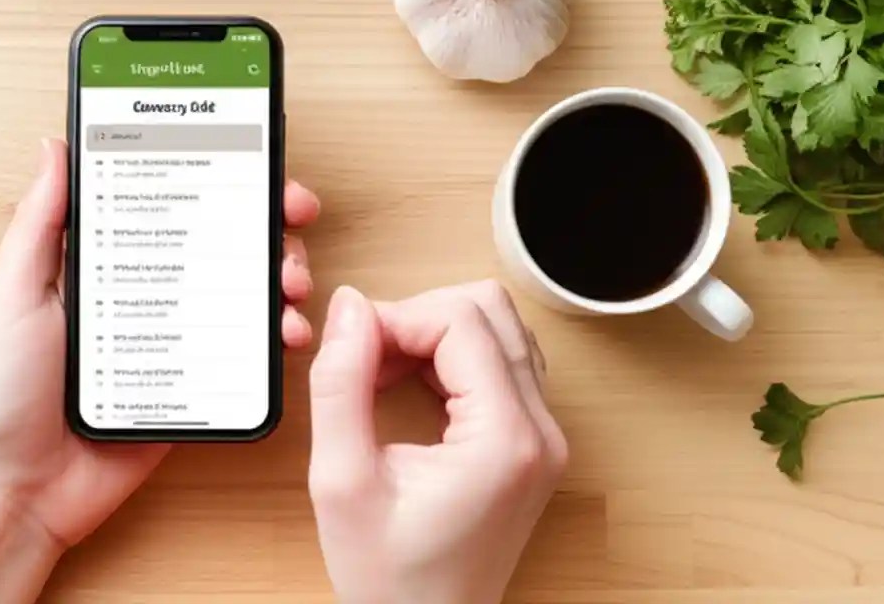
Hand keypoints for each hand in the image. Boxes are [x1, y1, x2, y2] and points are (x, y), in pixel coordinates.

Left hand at [0, 138, 320, 549]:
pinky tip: (287, 332)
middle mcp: (149, 293)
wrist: (20, 489)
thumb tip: (56, 148)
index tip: (251, 159)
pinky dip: (276, 337)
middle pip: (220, 240)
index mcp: (106, 263)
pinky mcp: (195, 386)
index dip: (213, 176)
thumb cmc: (2, 394)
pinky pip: (245, 354)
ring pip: (244, 292)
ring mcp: (176, 340)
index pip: (169, 202)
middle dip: (267, 220)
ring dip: (281, 275)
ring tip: (291, 281)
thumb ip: (39, 224)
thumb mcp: (13, 295)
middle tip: (292, 214)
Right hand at [307, 282, 567, 603]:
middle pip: (489, 310)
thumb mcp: (342, 480)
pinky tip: (407, 386)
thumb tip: (349, 306)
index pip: (461, 321)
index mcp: (505, 439)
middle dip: (417, 316)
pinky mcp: (530, 441)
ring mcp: (542, 436)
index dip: (397, 316)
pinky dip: (451, 356)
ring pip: (498, 328)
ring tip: (382, 374)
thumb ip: (341, 383)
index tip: (352, 348)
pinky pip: (499, 362)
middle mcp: (541, 431)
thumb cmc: (390, 579)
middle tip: (366, 358)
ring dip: (434, 332)